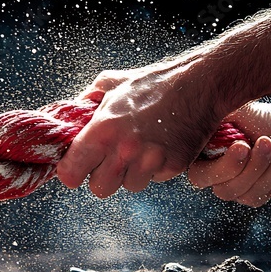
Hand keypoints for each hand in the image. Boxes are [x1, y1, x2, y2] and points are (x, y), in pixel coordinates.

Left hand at [56, 55, 226, 196]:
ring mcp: (149, 161)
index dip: (71, 172)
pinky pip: (154, 180)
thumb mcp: (112, 83)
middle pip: (99, 189)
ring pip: (129, 186)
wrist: (199, 84)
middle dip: (102, 176)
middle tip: (111, 158)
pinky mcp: (172, 167)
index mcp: (102, 131)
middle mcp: (124, 150)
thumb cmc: (154, 82)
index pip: (70, 173)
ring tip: (139, 148)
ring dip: (131, 172)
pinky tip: (159, 146)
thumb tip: (72, 114)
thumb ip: (87, 100)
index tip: (77, 168)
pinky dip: (155, 169)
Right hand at [187, 102, 270, 206]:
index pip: (198, 174)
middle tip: (263, 142)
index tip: (241, 145)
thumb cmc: (256, 118)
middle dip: (242, 168)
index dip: (220, 165)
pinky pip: (259, 193)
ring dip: (261, 166)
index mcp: (199, 158)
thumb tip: (207, 111)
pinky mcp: (252, 196)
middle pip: (220, 189)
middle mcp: (211, 177)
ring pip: (240, 191)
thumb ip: (219, 113)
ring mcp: (232, 189)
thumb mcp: (238, 111)